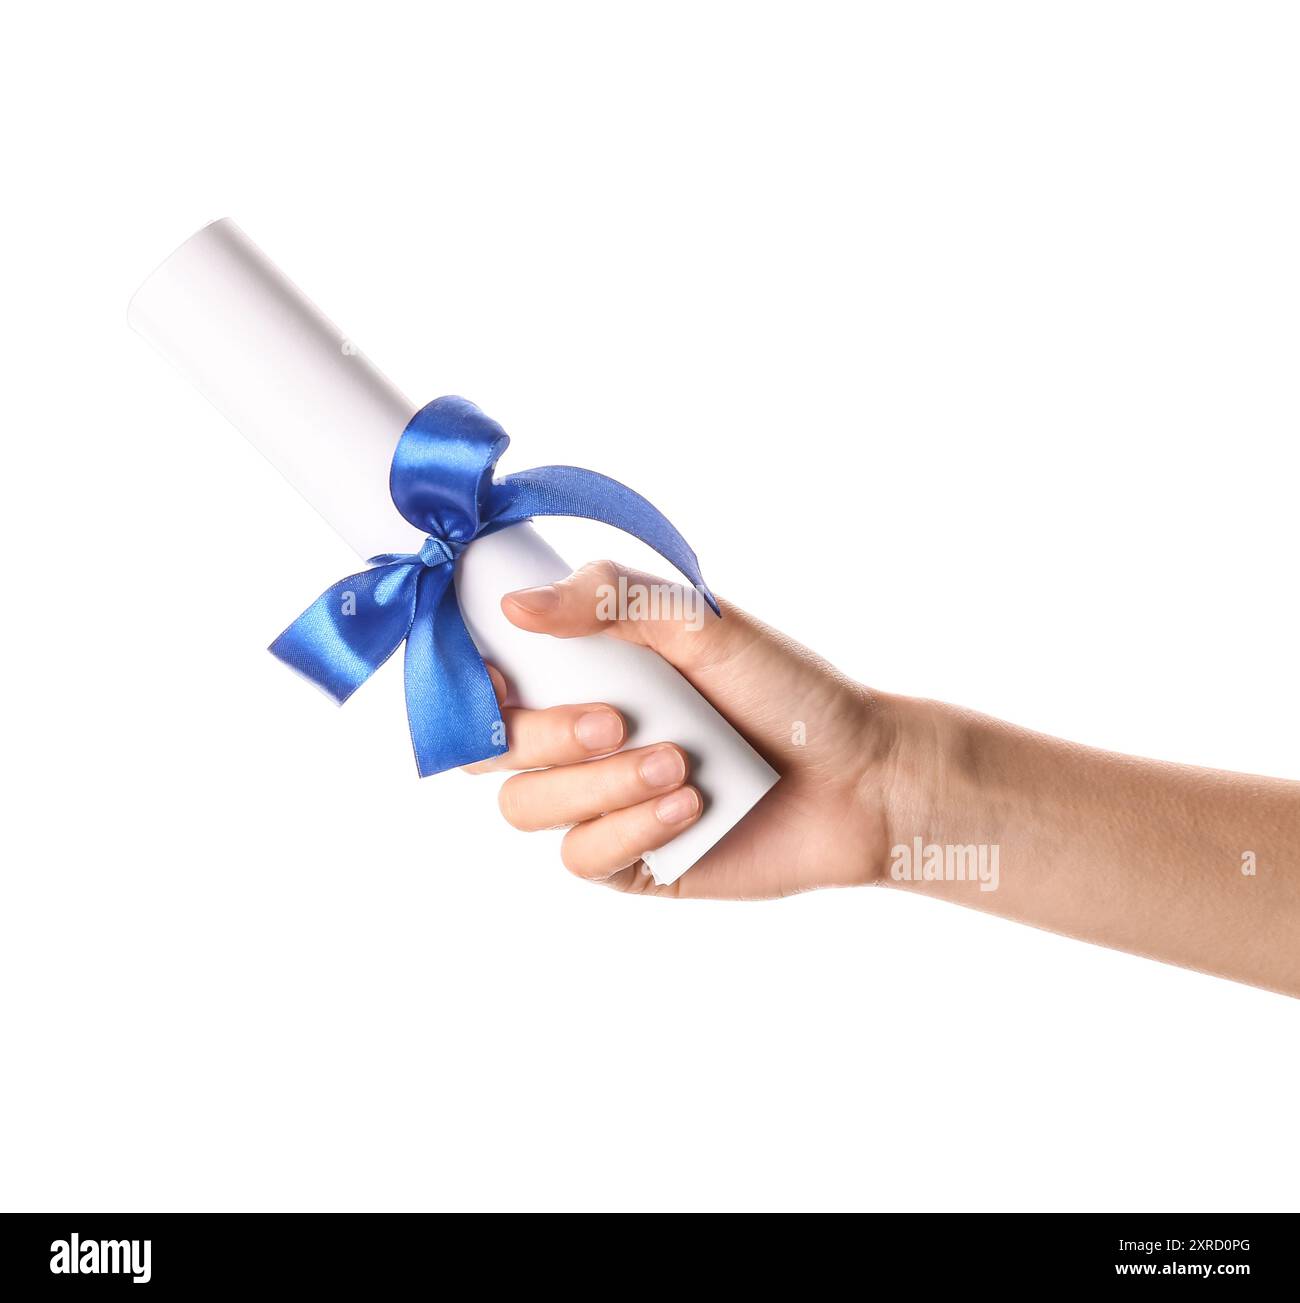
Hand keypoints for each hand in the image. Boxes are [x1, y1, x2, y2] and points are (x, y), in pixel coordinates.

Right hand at [466, 560, 902, 896]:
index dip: (471, 681)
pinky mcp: (628, 859)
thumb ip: (610, 600)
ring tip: (678, 765)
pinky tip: (692, 808)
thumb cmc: (787, 689)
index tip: (503, 674)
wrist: (861, 777)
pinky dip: (630, 828)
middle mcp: (578, 737)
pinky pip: (580, 856)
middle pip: (490, 751)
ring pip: (527, 808)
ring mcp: (599, 801)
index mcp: (585, 671)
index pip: (486, 679)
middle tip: (618, 722)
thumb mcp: (702, 623)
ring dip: (598, 786)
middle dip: (545, 738)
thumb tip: (515, 607)